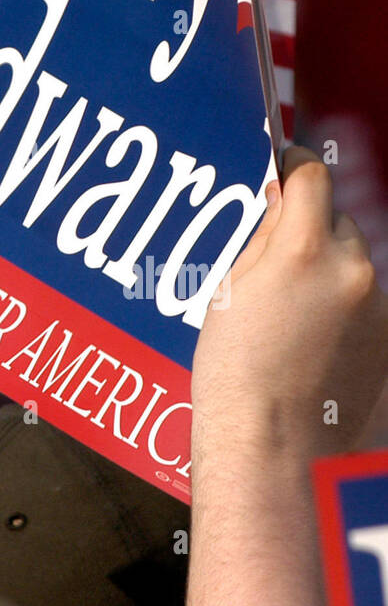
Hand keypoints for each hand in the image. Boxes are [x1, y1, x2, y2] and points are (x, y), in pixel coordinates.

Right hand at [193, 146, 387, 462]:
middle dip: (310, 225)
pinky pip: (364, 299)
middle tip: (275, 247)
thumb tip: (279, 203)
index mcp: (303, 251)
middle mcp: (351, 271)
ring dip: (328, 266)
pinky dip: (342, 303)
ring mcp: (376, 306)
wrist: (275, 445)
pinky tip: (311, 334)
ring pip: (353, 261)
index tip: (284, 160)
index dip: (295, 162)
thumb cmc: (236, 371)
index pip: (311, 178)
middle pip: (337, 219)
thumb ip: (263, 239)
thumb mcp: (231, 290)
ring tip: (289, 304)